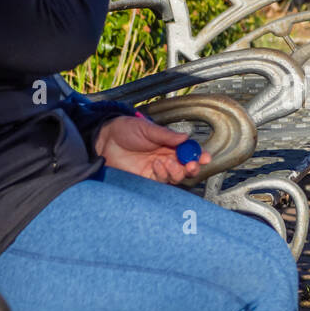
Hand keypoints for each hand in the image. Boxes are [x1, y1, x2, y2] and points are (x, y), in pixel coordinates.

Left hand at [92, 115, 211, 183]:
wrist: (104, 139)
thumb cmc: (124, 129)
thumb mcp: (147, 128)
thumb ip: (166, 135)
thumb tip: (185, 137)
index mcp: (168, 144)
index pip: (188, 152)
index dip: (198, 155)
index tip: (205, 157)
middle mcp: (165, 157)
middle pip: (185, 167)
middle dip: (192, 167)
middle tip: (191, 164)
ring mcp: (156, 169)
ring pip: (175, 177)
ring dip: (176, 171)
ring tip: (167, 162)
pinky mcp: (145, 178)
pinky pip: (160, 182)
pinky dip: (163, 175)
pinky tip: (157, 166)